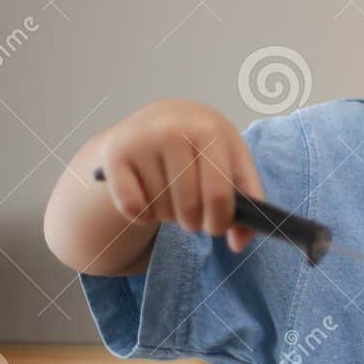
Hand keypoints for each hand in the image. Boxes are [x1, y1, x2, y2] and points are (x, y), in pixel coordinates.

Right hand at [94, 99, 262, 251]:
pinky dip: (142, 216)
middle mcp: (173, 131)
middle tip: (193, 216)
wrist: (164, 118)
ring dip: (169, 216)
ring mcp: (142, 141)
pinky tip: (148, 200)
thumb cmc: (206, 149)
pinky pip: (131, 207)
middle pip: (188, 206)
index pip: (218, 194)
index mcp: (210, 132)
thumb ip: (248, 202)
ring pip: (160, 208)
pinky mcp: (115, 154)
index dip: (219, 221)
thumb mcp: (234, 163)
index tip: (216, 228)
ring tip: (172, 198)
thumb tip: (239, 245)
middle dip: (194, 223)